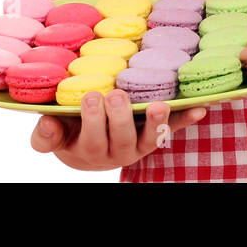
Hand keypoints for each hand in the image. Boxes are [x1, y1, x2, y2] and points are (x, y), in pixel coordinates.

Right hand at [30, 89, 207, 170]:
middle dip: (119, 116)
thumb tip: (48, 124)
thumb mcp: (53, 136)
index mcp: (90, 149)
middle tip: (115, 94)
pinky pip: (172, 129)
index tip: (90, 96)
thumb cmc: (69, 133)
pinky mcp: (155, 134)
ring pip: (149, 139)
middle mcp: (118, 151)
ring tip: (160, 105)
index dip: (92, 119)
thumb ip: (45, 135)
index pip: (91, 138)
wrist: (89, 147)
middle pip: (121, 138)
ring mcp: (139, 145)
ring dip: (157, 122)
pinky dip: (185, 120)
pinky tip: (200, 109)